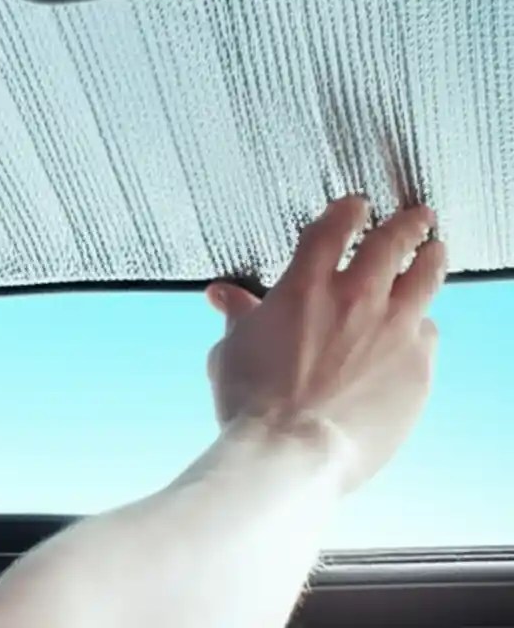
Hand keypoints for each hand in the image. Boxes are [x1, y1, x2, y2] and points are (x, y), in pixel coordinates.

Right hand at [205, 195, 445, 491]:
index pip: (335, 227)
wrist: (291, 452)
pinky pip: (428, 333)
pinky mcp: (418, 366)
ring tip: (435, 250)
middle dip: (405, 223)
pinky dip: (422, 325)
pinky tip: (420, 327)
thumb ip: (237, 316)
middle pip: (392, 240)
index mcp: (304, 285)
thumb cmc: (251, 405)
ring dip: (431, 257)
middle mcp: (355, 296)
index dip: (349, 209)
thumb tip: (223, 295)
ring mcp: (393, 329)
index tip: (356, 205)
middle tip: (415, 216)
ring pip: (427, 276)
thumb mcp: (231, 351)